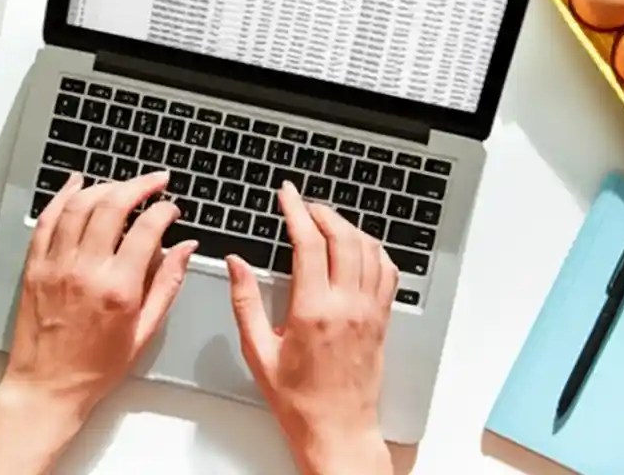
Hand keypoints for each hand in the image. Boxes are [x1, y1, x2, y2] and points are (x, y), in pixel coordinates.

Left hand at [5, 169, 197, 410]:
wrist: (48, 386)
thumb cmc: (97, 367)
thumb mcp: (145, 331)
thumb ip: (167, 283)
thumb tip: (186, 248)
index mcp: (118, 289)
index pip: (147, 229)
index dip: (165, 210)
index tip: (172, 208)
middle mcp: (85, 270)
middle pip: (112, 205)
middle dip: (139, 185)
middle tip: (155, 180)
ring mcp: (56, 265)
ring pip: (79, 205)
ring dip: (104, 186)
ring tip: (123, 184)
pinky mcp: (35, 266)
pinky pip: (46, 219)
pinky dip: (62, 196)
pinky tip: (76, 183)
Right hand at [226, 181, 396, 474]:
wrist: (337, 429)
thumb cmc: (298, 399)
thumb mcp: (258, 351)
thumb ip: (245, 302)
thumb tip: (236, 264)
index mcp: (313, 310)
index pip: (309, 243)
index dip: (296, 210)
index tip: (286, 195)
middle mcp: (347, 306)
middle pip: (343, 236)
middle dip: (322, 211)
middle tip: (303, 204)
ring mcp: (370, 311)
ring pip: (368, 248)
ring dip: (347, 225)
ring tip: (326, 220)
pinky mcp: (382, 319)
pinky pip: (387, 271)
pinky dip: (374, 249)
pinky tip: (359, 246)